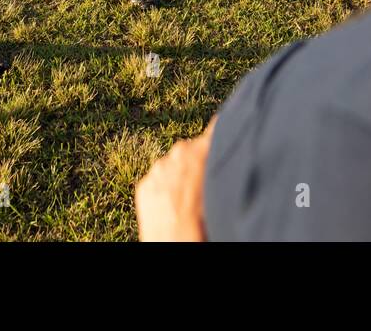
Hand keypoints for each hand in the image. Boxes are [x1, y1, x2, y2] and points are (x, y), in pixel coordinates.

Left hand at [135, 118, 215, 241]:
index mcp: (200, 150)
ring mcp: (157, 168)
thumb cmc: (202, 219)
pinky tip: (171, 205)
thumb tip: (223, 154)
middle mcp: (177, 152)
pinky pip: (156, 180)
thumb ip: (220, 166)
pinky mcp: (144, 184)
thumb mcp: (219, 187)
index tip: (226, 129)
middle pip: (190, 150)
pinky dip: (163, 188)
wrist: (173, 241)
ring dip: (179, 175)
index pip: (215, 129)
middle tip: (203, 183)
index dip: (220, 131)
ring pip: (172, 165)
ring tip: (186, 199)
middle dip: (196, 161)